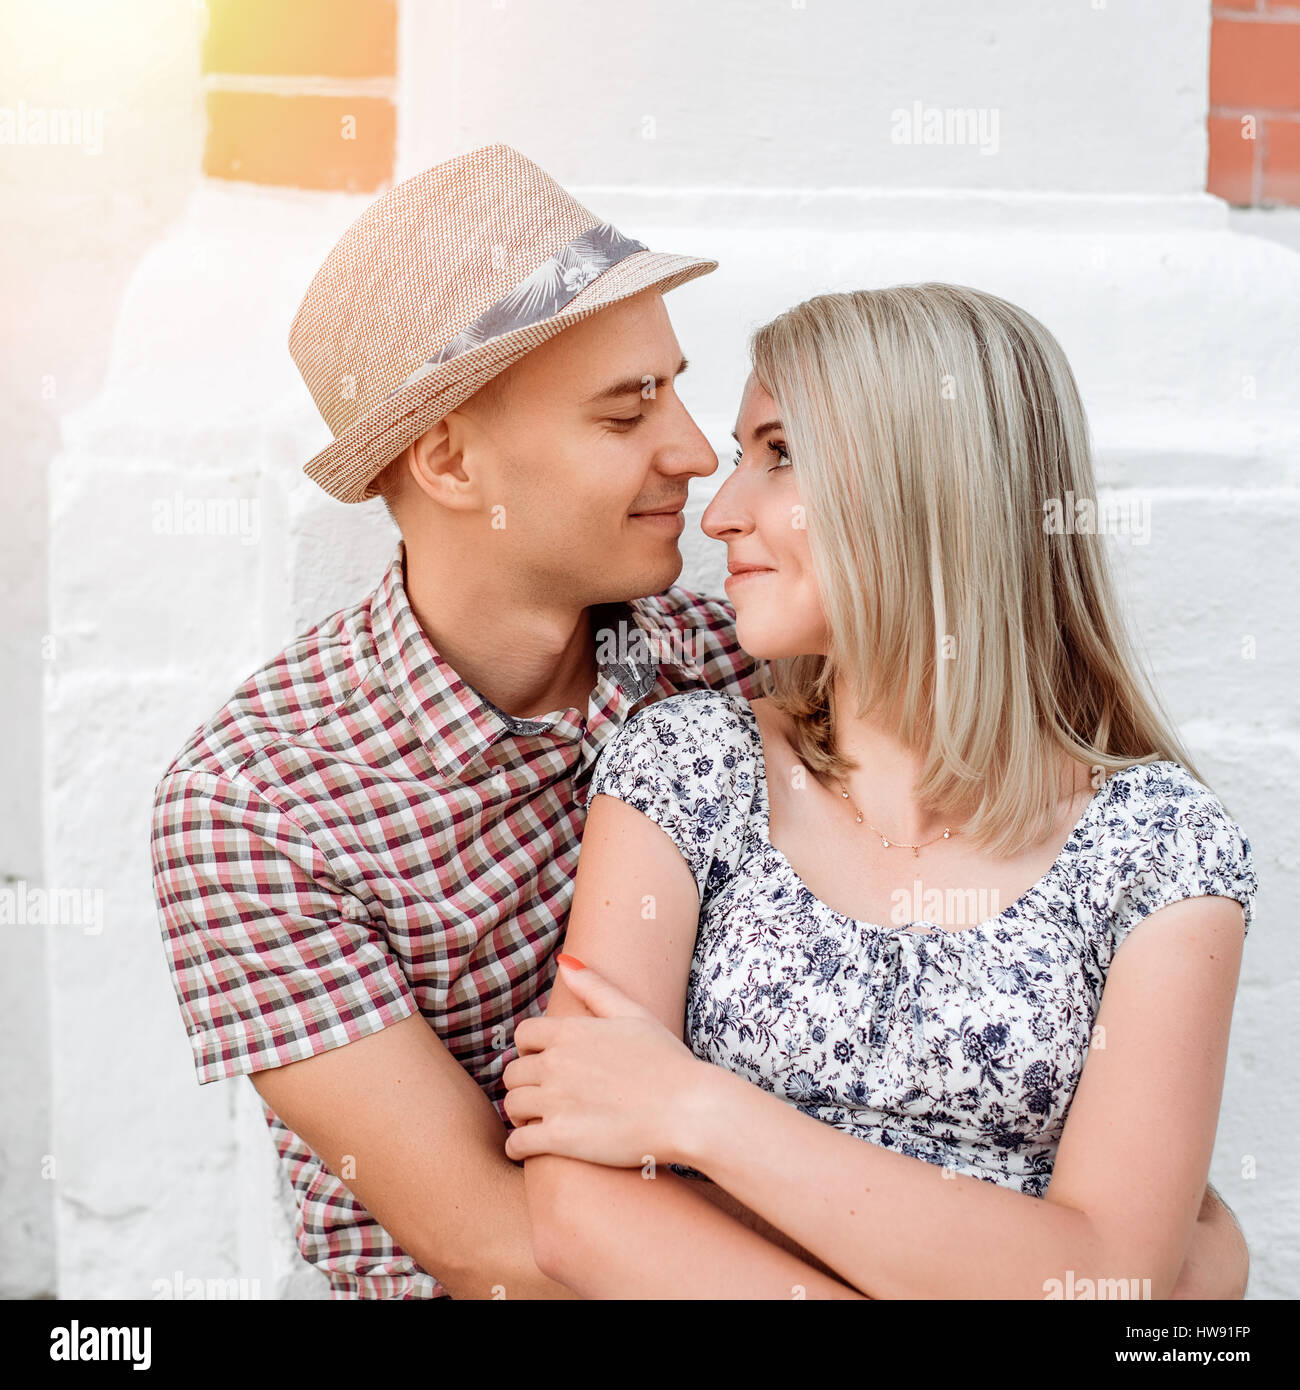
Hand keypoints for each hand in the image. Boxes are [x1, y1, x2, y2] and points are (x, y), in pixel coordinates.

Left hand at [502, 956, 706, 1169]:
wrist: (688, 1109)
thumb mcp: (633, 1013)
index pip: (523, 1035)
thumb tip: (564, 961)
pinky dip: (517, 1147)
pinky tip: (529, 1148)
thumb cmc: (667, 1060)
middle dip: (523, 1083)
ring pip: (511, 1105)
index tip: (540, 1062)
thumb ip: (595, 987)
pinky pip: (517, 1143)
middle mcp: (556, 1063)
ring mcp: (555, 1101)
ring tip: (533, 1121)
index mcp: (570, 1032)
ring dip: (519, 1115)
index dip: (528, 1049)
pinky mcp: (559, 1138)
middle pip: (513, 1073)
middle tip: (538, 1096)